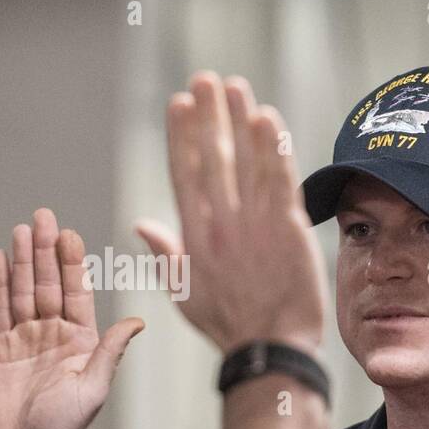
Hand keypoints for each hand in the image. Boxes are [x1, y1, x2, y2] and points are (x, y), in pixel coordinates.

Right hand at [0, 208, 143, 428]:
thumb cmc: (62, 428)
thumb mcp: (93, 389)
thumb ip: (109, 352)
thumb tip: (138, 322)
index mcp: (79, 340)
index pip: (76, 292)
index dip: (71, 263)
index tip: (68, 234)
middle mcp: (53, 333)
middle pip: (48, 282)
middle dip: (44, 250)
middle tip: (42, 216)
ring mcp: (25, 338)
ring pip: (23, 290)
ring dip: (21, 260)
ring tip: (21, 229)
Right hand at [135, 72, 327, 355]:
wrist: (270, 348)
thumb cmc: (229, 325)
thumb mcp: (184, 293)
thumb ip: (165, 254)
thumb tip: (142, 224)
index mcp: (194, 236)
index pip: (184, 174)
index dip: (181, 136)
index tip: (178, 103)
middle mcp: (220, 224)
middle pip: (212, 158)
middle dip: (208, 116)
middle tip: (205, 79)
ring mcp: (253, 225)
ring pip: (245, 161)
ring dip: (240, 120)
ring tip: (236, 86)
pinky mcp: (286, 228)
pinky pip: (278, 180)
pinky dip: (274, 150)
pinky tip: (269, 120)